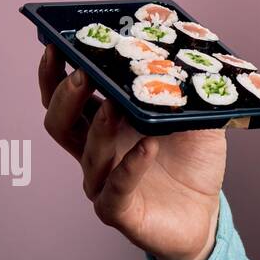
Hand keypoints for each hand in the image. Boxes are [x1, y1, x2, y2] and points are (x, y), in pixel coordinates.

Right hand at [39, 45, 227, 259]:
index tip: (57, 46)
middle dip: (67, 95)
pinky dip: (130, 166)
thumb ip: (187, 90)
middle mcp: (97, 151)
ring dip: (101, 127)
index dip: (55, 74)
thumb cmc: (193, 162)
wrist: (204, 213)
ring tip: (116, 105)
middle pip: (61, 122)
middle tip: (84, 73)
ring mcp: (103, 182)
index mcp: (106, 124)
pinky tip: (147, 146)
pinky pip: (115, 189)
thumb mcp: (195, 117)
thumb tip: (189, 54)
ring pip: (86, 153)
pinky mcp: (118, 211)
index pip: (67, 97)